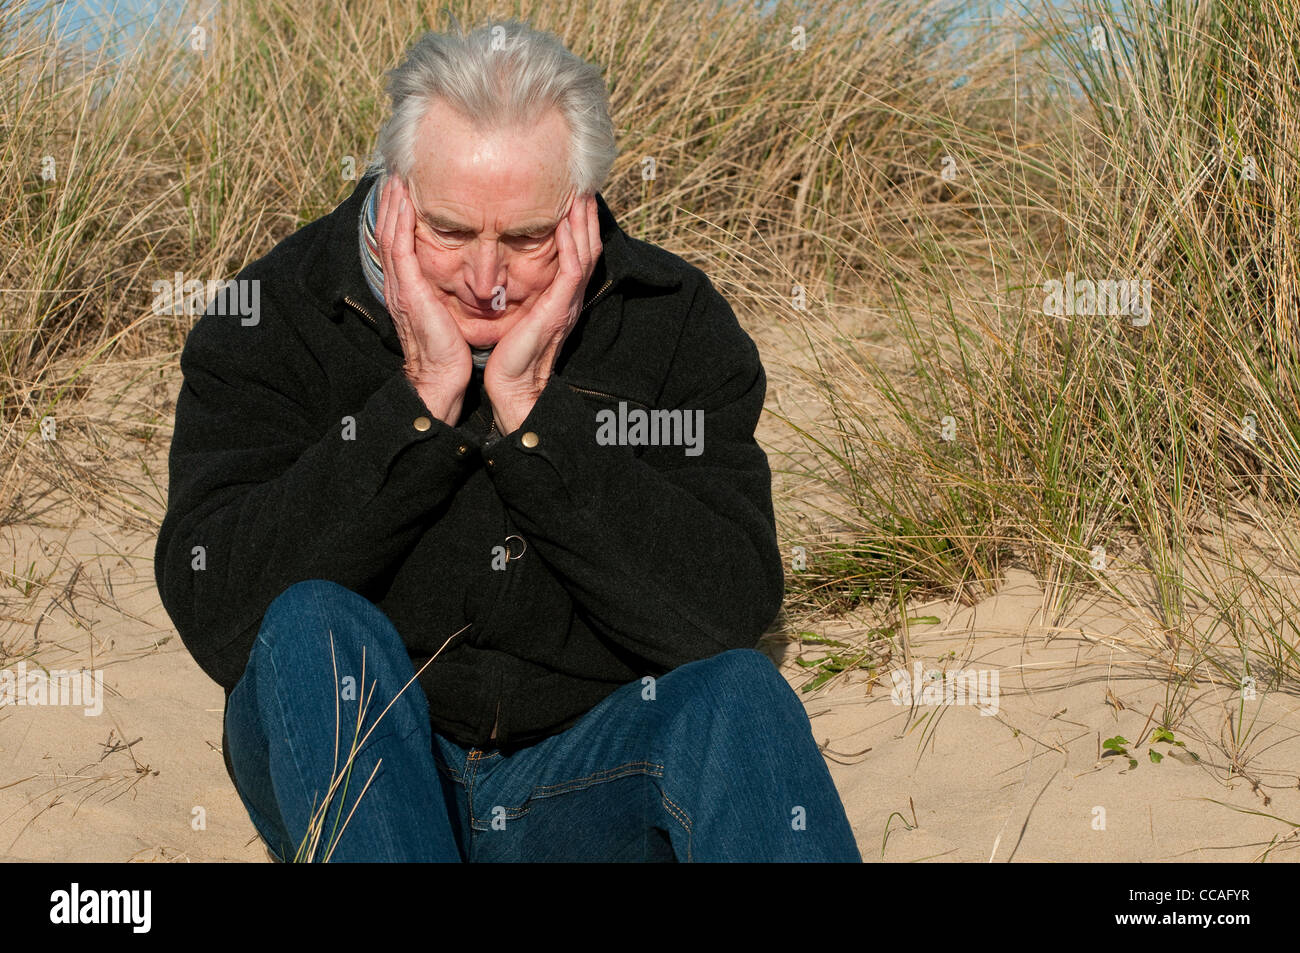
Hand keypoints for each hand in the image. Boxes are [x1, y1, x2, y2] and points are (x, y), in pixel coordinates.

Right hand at [376, 173, 470, 423]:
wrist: (441, 378)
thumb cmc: (449, 351)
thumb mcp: (446, 313)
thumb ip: (446, 292)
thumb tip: (464, 274)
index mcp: (409, 286)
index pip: (401, 238)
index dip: (401, 210)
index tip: (409, 184)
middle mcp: (400, 281)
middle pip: (389, 228)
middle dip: (393, 198)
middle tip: (399, 166)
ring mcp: (401, 285)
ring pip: (390, 231)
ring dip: (393, 201)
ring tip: (398, 172)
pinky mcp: (409, 290)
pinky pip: (400, 247)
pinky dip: (400, 221)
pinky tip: (404, 200)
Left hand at [484, 192, 600, 433]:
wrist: (512, 386)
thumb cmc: (509, 355)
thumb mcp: (516, 315)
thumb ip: (518, 291)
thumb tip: (502, 268)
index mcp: (560, 296)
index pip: (576, 251)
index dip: (576, 223)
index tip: (569, 194)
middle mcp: (569, 296)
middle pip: (588, 245)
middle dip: (585, 213)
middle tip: (581, 182)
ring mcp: (568, 302)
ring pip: (586, 252)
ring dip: (583, 220)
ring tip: (579, 191)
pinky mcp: (560, 308)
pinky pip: (573, 269)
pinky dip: (572, 244)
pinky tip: (566, 221)